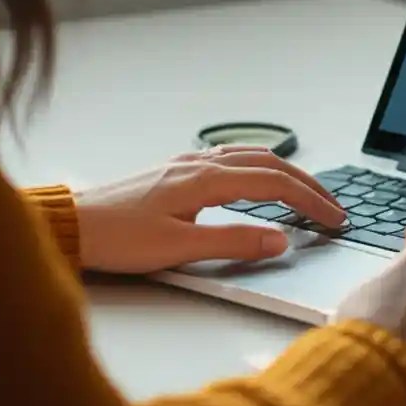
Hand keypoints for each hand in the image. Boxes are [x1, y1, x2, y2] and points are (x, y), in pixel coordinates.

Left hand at [74, 145, 345, 272]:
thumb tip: (280, 239)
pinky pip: (234, 158)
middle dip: (309, 185)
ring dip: (287, 172)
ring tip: (308, 192)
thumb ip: (233, 242)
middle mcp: (201, 164)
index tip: (334, 219)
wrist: (71, 224)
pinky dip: (261, 167)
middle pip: (272, 165)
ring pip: (254, 157)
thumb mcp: (178, 249)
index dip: (311, 202)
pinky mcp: (178, 171)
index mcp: (207, 180)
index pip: (276, 185)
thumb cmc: (117, 238)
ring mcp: (189, 163)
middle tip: (333, 207)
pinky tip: (259, 177)